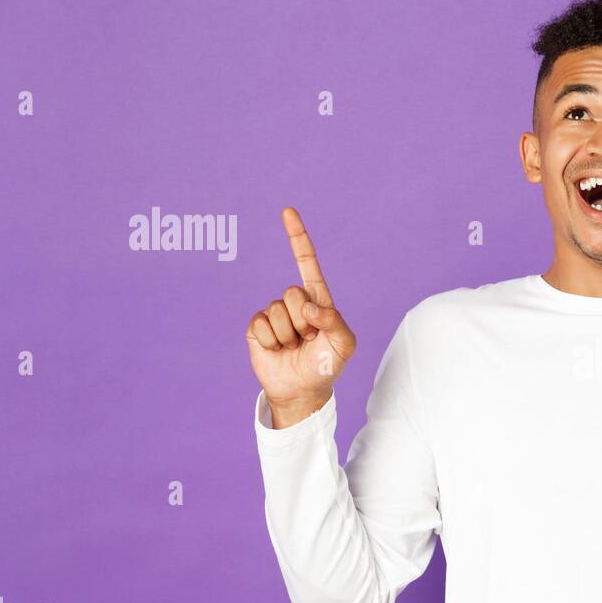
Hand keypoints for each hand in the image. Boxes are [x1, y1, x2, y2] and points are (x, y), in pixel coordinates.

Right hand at [245, 207, 356, 427]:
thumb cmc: (327, 365)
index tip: (288, 212)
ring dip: (288, 335)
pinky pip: (260, 325)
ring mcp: (274, 314)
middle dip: (303, 321)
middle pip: (292, 294)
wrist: (302, 390)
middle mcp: (294, 302)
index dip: (297, 238)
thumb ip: (334, 322)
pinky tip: (278, 350)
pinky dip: (271, 341)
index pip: (307, 263)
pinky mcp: (257, 328)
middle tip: (308, 340)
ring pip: (276, 312)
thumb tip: (309, 307)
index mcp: (318, 300)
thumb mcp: (344, 344)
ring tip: (295, 347)